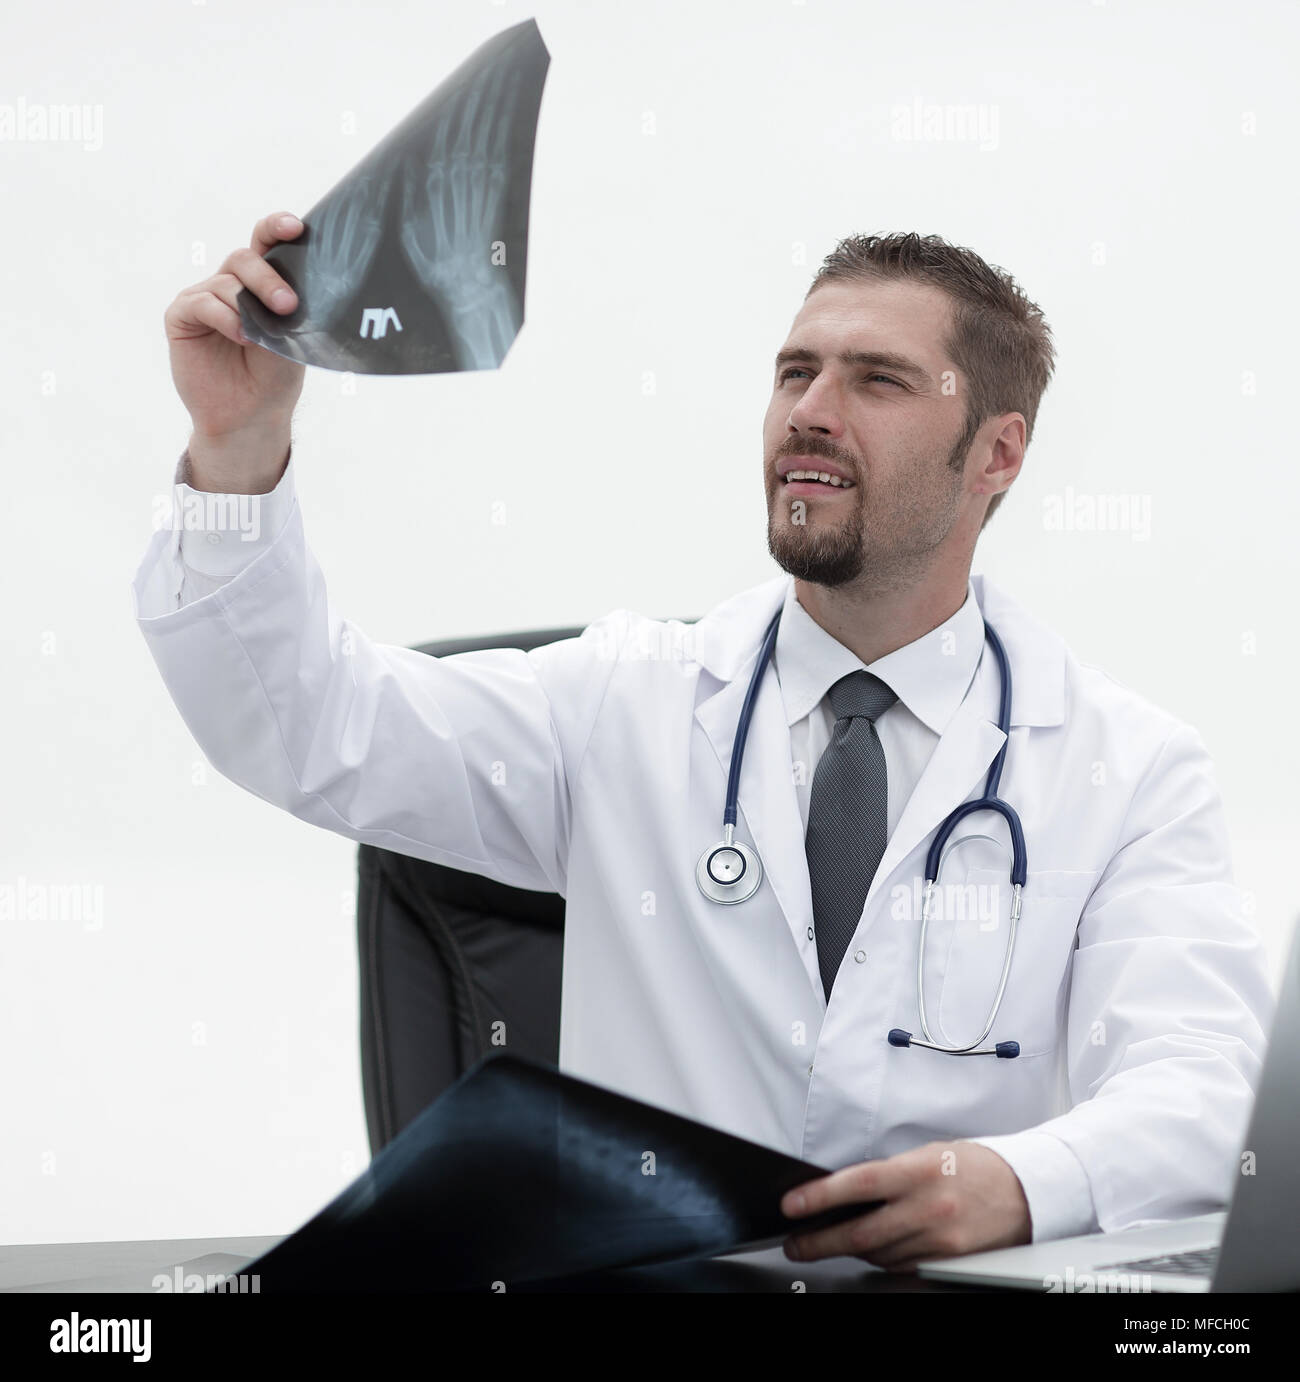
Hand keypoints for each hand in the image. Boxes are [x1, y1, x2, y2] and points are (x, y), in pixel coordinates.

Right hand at [163, 211, 306, 491]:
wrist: (251, 416)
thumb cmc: (274, 377)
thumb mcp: (292, 339)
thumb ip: (290, 308)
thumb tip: (301, 285)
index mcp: (259, 283)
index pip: (265, 243)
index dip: (276, 228)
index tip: (296, 228)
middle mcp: (230, 284)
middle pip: (244, 259)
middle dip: (267, 278)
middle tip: (288, 305)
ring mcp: (204, 297)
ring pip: (225, 282)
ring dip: (247, 306)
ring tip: (262, 336)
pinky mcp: (181, 317)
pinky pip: (202, 303)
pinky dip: (225, 318)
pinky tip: (241, 337)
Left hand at [781, 1140, 1030, 1270]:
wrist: (1024, 1190)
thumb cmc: (970, 1165)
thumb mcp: (926, 1155)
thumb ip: (888, 1174)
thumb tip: (844, 1192)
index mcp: (919, 1171)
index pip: (859, 1184)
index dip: (820, 1197)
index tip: (791, 1205)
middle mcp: (928, 1207)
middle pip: (861, 1232)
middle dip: (819, 1241)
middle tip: (794, 1243)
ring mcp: (939, 1239)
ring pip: (878, 1254)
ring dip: (849, 1251)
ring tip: (827, 1243)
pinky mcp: (947, 1261)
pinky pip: (901, 1266)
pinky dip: (880, 1260)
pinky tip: (868, 1251)